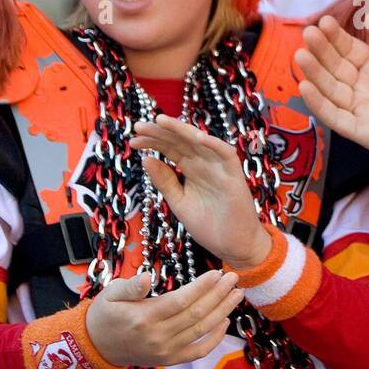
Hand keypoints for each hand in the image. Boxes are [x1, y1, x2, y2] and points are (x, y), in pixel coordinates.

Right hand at [86, 269, 241, 367]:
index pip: (181, 301)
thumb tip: (147, 278)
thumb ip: (130, 286)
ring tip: (237, 294)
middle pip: (196, 314)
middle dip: (219, 294)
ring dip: (223, 311)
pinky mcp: (169, 360)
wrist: (96, 347)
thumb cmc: (105, 314)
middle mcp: (158, 337)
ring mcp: (165, 351)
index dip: (202, 287)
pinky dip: (215, 339)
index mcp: (144, 318)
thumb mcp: (109, 294)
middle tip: (234, 278)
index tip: (217, 273)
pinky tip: (225, 321)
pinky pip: (198, 351)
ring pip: (201, 330)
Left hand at [130, 116, 271, 269]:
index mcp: (191, 169)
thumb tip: (145, 159)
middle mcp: (204, 163)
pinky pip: (226, 154)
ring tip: (161, 122)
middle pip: (181, 141)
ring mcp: (219, 167)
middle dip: (160, 132)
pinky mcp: (234, 176)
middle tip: (139, 126)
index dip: (152, 142)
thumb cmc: (208, 225)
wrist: (232, 246)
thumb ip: (165, 181)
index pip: (170, 148)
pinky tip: (197, 136)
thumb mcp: (179, 202)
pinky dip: (214, 144)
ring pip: (200, 142)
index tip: (133, 140)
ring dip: (182, 130)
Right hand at [296, 12, 368, 171]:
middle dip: (320, 50)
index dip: (335, 36)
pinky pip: (336, 117)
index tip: (324, 22)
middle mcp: (365, 85)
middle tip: (309, 33)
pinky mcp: (362, 131)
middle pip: (335, 66)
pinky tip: (307, 88)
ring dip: (315, 73)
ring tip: (302, 55)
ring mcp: (362, 108)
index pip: (348, 48)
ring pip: (331, 89)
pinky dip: (320, 104)